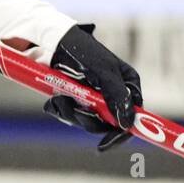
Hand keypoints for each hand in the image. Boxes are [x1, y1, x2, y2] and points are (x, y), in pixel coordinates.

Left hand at [43, 23, 142, 151]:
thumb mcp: (103, 71)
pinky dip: (59, 108)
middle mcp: (112, 94)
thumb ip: (117, 95)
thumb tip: (126, 124)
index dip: (120, 133)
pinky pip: (68, 114)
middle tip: (71, 107)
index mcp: (127, 86)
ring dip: (70, 112)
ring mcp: (93, 97)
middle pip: (106, 123)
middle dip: (86, 119)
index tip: (105, 143)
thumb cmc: (81, 50)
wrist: (51, 39)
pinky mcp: (74, 98)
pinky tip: (54, 97)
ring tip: (59, 97)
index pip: (132, 117)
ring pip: (85, 120)